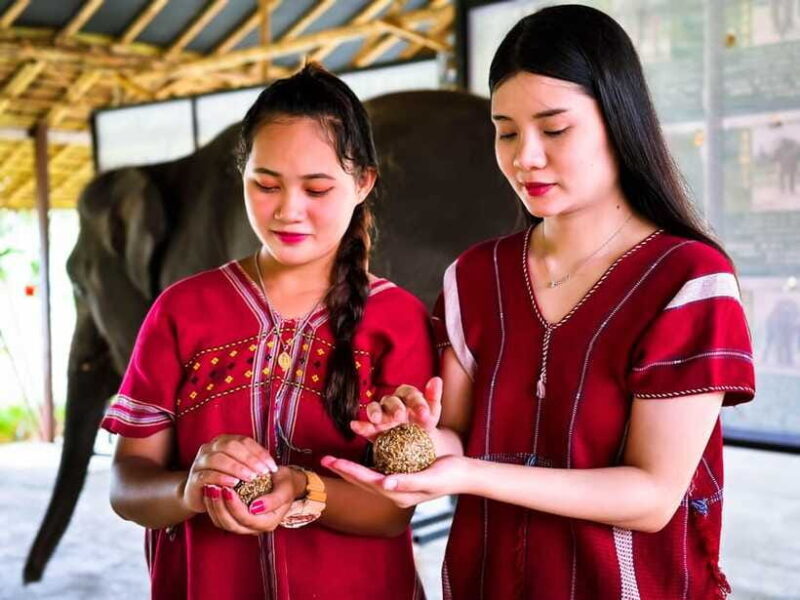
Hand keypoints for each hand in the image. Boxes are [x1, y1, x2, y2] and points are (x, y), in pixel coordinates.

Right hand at [182, 434, 277, 513]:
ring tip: (251, 479)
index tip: (273, 467)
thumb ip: (251, 464)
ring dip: (237, 468)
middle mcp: (209, 447)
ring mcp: (200, 462)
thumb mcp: (239, 470)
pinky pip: (207, 475)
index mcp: (223, 441)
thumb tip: (273, 467)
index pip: (244, 441)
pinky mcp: (194, 478)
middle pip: (231, 447)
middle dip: (250, 459)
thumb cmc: (224, 481)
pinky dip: (222, 478)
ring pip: (218, 459)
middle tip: (263, 473)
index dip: (260, 453)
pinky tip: (234, 485)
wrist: (198, 495)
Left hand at [202, 466, 304, 533]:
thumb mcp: (286, 489)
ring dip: (213, 507)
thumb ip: (274, 500)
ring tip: (209, 487)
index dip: (235, 506)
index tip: (228, 488)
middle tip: (214, 487)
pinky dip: (213, 506)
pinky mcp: (235, 518)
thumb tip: (255, 507)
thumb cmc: (286, 484)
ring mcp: (244, 525)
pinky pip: (220, 517)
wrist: (284, 482)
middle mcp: (255, 528)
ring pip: (223, 523)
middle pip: (231, 524)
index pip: (247, 519)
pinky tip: (210, 490)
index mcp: (268, 523)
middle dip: (220, 507)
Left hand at [320, 454, 466, 508]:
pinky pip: (378, 474)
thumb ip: (408, 481)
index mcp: (400, 494)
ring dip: (350, 471)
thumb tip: (385, 483)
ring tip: (334, 462)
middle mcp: (396, 493)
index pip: (368, 481)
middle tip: (324, 460)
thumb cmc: (451, 474)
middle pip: (363, 482)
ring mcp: (398, 487)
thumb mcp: (430, 477)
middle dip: (343, 471)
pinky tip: (357, 462)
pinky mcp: (402, 479)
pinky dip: (364, 468)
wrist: (465, 475)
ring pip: (368, 479)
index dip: (349, 471)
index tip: (333, 461)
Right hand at [351, 377, 442, 442]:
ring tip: (377, 419)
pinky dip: (359, 425)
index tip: (424, 414)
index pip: (410, 394)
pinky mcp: (372, 429)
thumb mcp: (432, 413)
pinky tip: (355, 425)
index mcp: (407, 395)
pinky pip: (364, 425)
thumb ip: (434, 396)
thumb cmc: (424, 424)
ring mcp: (380, 414)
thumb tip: (436, 379)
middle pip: (390, 400)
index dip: (417, 402)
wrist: (417, 444)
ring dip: (374, 412)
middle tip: (400, 416)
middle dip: (395, 408)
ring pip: (374, 408)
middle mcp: (391, 402)